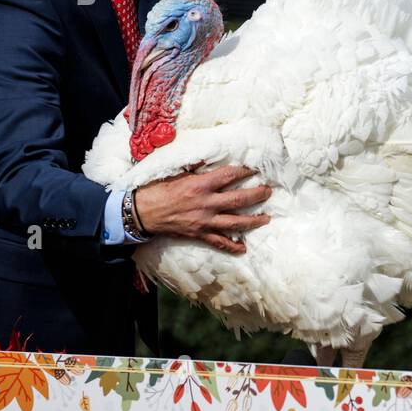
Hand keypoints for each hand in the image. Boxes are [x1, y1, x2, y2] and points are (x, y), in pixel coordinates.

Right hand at [133, 164, 271, 253]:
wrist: (143, 212)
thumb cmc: (159, 190)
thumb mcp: (179, 173)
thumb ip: (198, 170)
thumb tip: (212, 162)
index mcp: (201, 185)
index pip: (230, 176)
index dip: (245, 172)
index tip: (255, 169)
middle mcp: (206, 203)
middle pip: (239, 200)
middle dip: (257, 195)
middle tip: (268, 191)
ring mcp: (204, 221)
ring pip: (235, 222)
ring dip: (253, 221)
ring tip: (266, 218)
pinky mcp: (199, 234)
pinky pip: (220, 242)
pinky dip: (232, 246)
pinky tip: (244, 248)